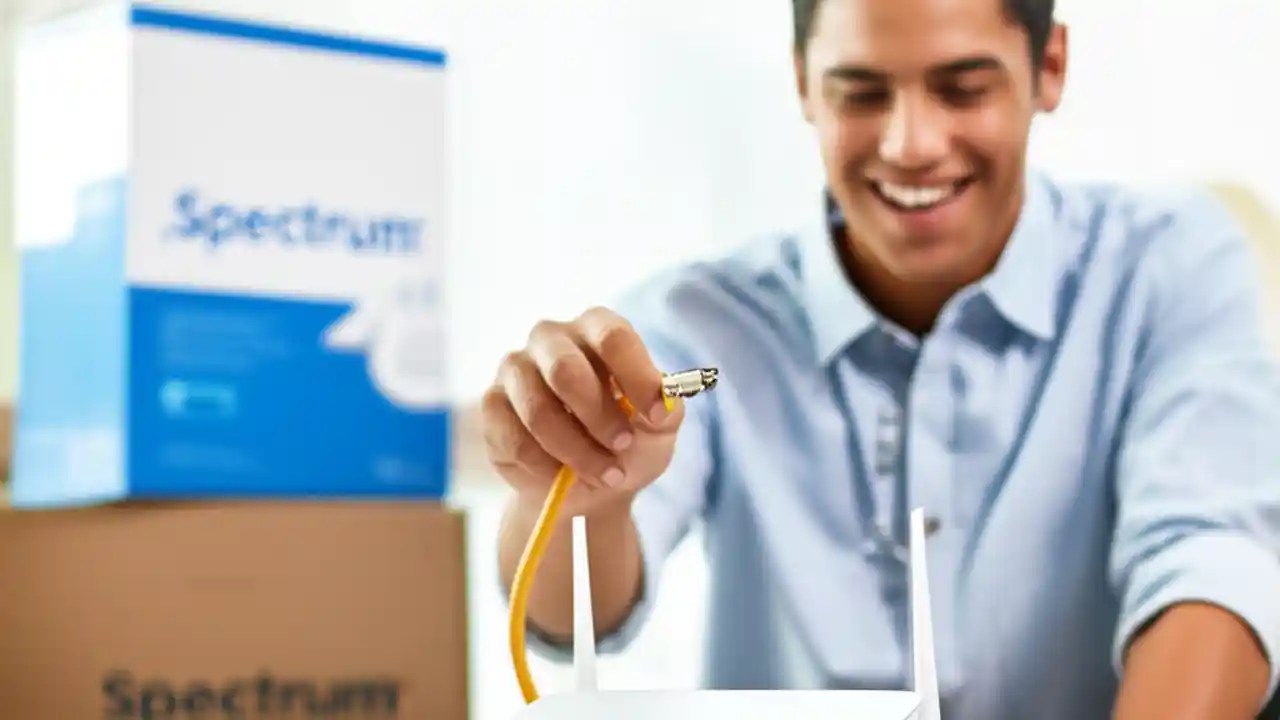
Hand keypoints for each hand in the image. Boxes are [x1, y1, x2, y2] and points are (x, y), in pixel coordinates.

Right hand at [482, 307, 683, 516]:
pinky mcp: (492, 405)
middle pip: (566, 370)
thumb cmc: (628, 439)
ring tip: (606, 474)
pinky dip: (547, 468)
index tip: (656, 416)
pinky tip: (565, 476)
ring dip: (578, 452)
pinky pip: (516, 439)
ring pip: (539, 412)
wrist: (590, 483)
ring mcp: (515, 369)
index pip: (613, 337)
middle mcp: (550, 338)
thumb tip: (661, 403)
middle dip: (599, 417)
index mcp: (596, 328)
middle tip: (623, 446)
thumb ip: (666, 408)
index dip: (636, 377)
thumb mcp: (659, 426)